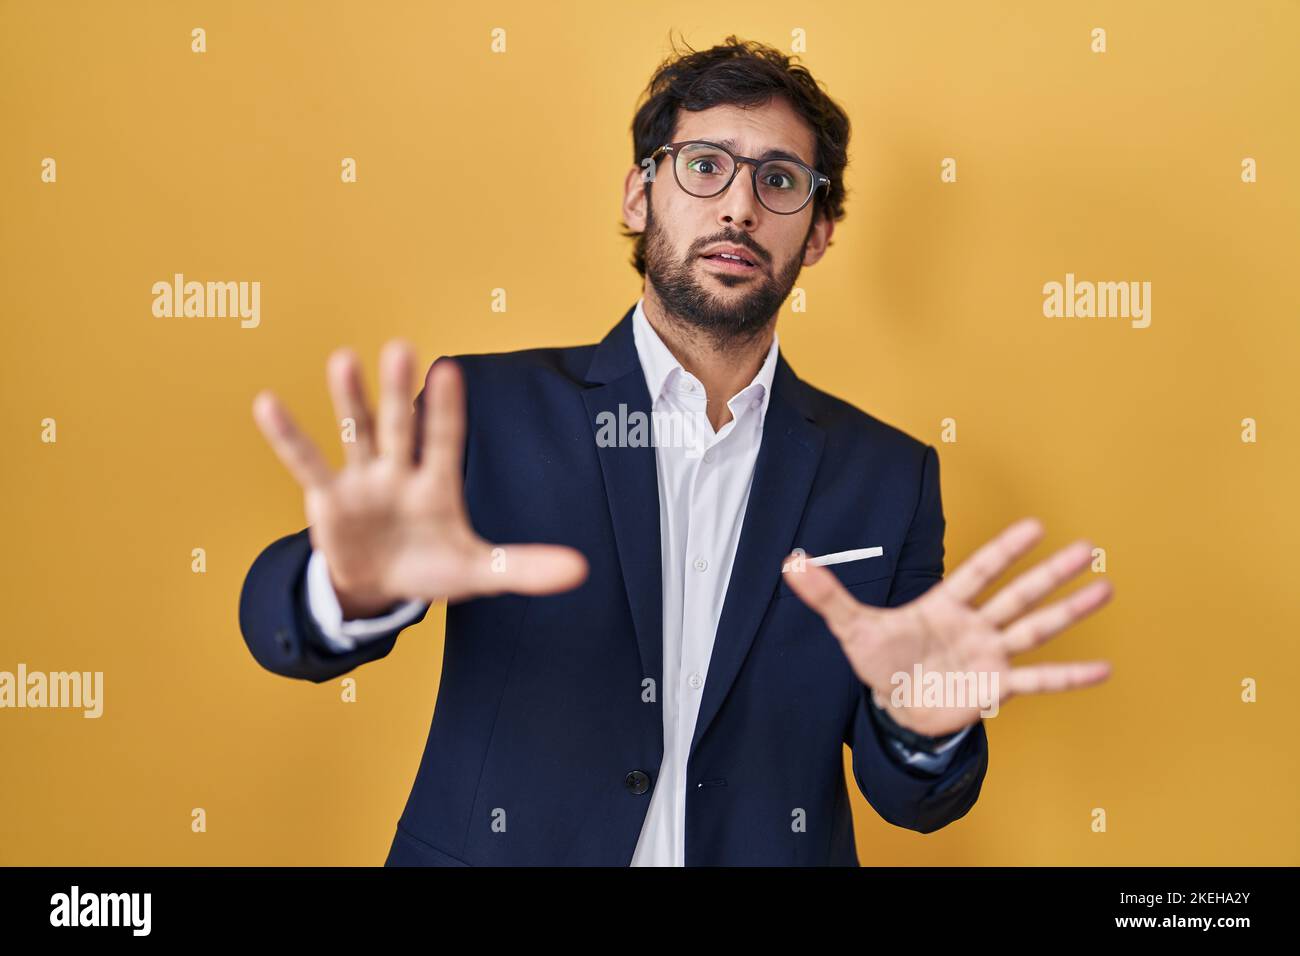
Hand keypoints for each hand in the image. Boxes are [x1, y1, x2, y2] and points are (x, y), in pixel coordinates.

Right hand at [251, 340, 587, 614]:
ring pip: (356, 433)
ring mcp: (362, 480)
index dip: (445, 410)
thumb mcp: (479, 571)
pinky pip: (307, 463)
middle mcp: (399, 471)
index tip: (448, 370)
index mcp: (438, 484)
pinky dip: (288, 436)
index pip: (443, 440)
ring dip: (348, 400)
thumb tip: (581, 571)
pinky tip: (268, 403)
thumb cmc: (432, 567)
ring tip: (343, 358)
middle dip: (398, 390)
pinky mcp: (328, 498)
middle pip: (399, 426)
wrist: (381, 586)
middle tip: (402, 346)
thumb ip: (524, 567)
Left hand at [782, 518, 1112, 737]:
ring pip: (1035, 628)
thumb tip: (790, 562)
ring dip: (1069, 611)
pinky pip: (1038, 681)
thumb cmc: (880, 661)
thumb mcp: (851, 627)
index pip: (979, 572)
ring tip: (1105, 588)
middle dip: (1050, 573)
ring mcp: (991, 654)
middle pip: (1018, 594)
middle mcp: (976, 625)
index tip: (1036, 525)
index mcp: (945, 605)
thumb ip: (827, 594)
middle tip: (1087, 547)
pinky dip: (1069, 676)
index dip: (1005, 550)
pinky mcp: (997, 687)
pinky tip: (1104, 668)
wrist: (895, 708)